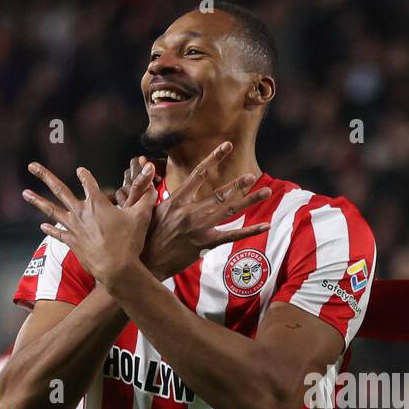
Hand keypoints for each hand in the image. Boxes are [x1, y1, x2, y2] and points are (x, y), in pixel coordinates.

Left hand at [23, 161, 158, 291]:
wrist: (117, 268)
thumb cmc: (129, 242)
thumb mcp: (141, 217)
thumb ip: (146, 199)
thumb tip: (153, 186)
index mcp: (96, 202)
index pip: (88, 182)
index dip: (85, 175)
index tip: (81, 171)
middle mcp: (81, 211)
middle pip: (59, 189)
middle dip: (45, 175)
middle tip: (32, 165)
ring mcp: (73, 227)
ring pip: (51, 210)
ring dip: (37, 200)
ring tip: (25, 192)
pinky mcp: (72, 242)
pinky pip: (57, 233)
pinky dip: (50, 229)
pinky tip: (42, 225)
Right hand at [139, 141, 272, 276]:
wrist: (146, 262)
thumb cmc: (143, 235)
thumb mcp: (144, 208)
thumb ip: (148, 187)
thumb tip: (146, 166)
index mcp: (177, 199)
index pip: (199, 173)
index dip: (214, 158)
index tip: (227, 145)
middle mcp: (191, 211)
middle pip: (220, 193)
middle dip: (238, 184)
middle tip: (252, 175)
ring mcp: (200, 228)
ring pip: (230, 210)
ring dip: (249, 200)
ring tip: (265, 192)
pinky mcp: (206, 243)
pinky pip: (233, 234)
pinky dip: (251, 230)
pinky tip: (266, 225)